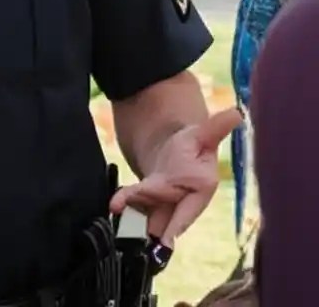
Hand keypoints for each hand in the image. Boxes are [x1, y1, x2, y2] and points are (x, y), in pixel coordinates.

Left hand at [108, 108, 243, 246]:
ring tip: (118, 207)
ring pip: (149, 212)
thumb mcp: (203, 133)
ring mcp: (165, 204)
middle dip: (151, 218)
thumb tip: (236, 114)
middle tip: (137, 216)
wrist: (173, 147)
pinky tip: (114, 204)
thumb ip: (216, 127)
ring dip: (135, 214)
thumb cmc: (192, 143)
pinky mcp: (149, 203)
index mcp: (201, 188)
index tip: (168, 236)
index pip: (190, 208)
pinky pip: (136, 206)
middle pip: (166, 212)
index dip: (179, 222)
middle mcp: (183, 201)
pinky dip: (126, 205)